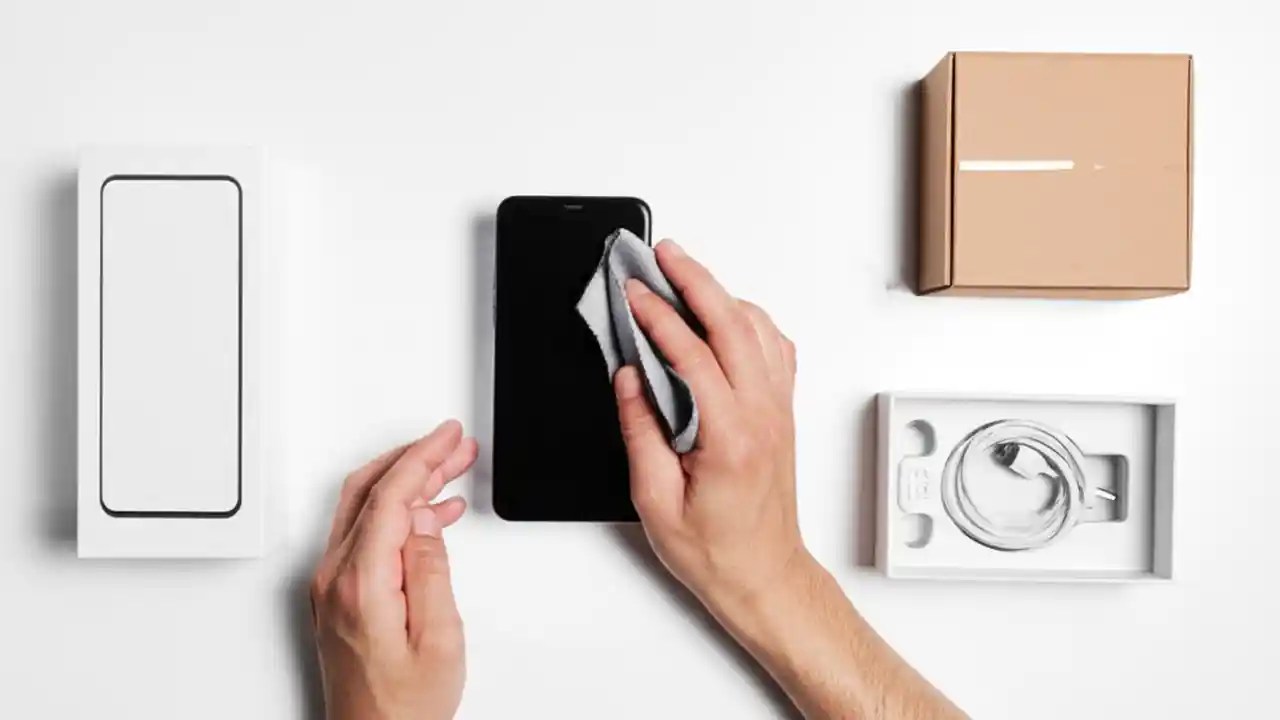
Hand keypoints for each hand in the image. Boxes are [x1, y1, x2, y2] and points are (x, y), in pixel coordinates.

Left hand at [310, 420, 478, 719]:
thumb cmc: (403, 708)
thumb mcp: (438, 639)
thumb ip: (430, 570)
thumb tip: (423, 519)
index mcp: (360, 584)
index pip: (389, 497)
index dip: (422, 457)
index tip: (447, 436)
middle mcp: (335, 579)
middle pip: (371, 492)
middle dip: (415, 459)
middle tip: (453, 445)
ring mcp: (331, 586)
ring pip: (365, 508)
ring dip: (407, 482)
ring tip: (451, 470)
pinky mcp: (337, 596)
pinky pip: (364, 534)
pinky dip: (397, 513)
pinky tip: (430, 514)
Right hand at [614, 239, 805, 621]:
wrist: (764, 574)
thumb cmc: (715, 549)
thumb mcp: (655, 499)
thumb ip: (641, 430)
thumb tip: (629, 377)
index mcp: (729, 437)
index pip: (692, 354)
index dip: (658, 316)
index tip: (634, 293)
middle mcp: (763, 415)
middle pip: (733, 325)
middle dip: (695, 280)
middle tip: (663, 254)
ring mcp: (779, 411)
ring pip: (759, 330)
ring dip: (723, 294)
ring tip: (687, 273)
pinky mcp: (783, 414)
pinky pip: (775, 350)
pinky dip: (751, 321)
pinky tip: (728, 315)